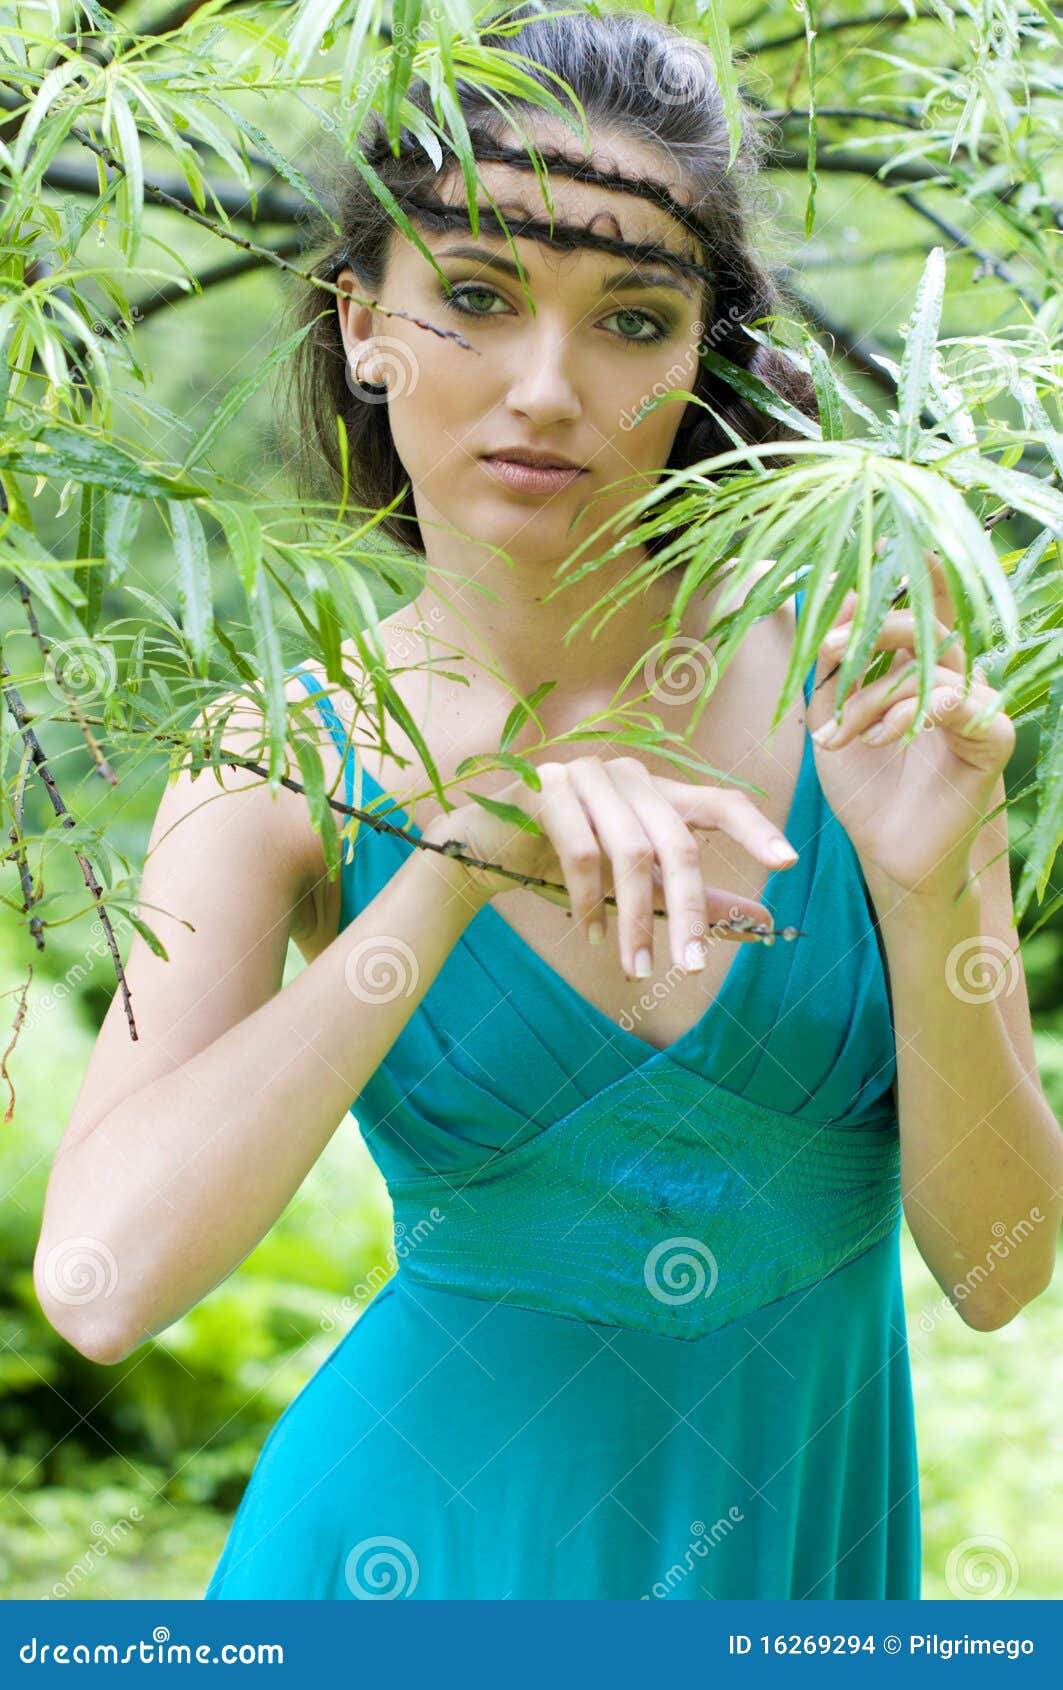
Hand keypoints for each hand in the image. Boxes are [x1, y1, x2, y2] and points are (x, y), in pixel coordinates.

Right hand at [421, 754, 799, 980]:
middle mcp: (629, 775)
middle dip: (689, 911)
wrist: (489, 848)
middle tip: (692, 966)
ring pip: (630, 854)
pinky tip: (592, 934)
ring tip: (637, 967)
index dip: (754, 831)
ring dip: (635, 921)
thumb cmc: (567, 861)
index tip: (787, 864)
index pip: (718, 802)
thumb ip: (698, 898)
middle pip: (676, 844)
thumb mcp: (639, 885)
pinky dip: (591, 902)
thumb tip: (762, 921)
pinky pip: (581, 854)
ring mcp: (587, 776)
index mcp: (658, 791)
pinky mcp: (548, 789)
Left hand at [807, 548, 1016, 898]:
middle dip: (870, 631)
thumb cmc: (863, 785)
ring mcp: (977, 708)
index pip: (922, 608)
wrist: (883, 851)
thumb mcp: (830, 715)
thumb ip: (829, 663)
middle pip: (926, 626)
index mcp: (921, 667)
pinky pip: (969, 707)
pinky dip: (923, 711)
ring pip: (929, 672)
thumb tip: (825, 598)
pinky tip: (884, 735)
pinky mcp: (992, 742)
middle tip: (824, 648)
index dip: (907, 577)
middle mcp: (954, 678)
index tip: (874, 549)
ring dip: (872, 700)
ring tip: (838, 739)